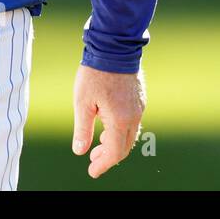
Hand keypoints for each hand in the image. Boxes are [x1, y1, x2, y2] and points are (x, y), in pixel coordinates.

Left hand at [71, 64, 145, 178]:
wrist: (114, 47)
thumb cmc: (95, 73)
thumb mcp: (82, 102)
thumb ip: (83, 129)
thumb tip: (80, 150)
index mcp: (120, 119)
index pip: (114, 152)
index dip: (103, 164)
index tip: (92, 171)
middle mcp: (133, 116)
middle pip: (124, 146)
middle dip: (109, 156)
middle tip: (93, 159)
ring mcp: (139, 107)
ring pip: (130, 135)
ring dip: (115, 143)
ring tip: (98, 143)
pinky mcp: (139, 98)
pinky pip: (133, 122)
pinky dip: (121, 131)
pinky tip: (108, 126)